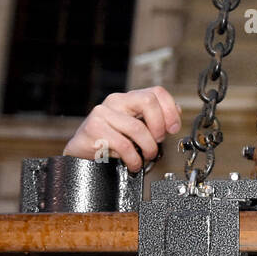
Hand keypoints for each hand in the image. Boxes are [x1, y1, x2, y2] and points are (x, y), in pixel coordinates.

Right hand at [63, 87, 181, 171]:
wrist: (81, 152)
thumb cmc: (110, 140)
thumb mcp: (136, 127)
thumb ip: (154, 119)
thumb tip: (175, 113)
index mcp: (128, 98)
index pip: (156, 92)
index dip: (170, 110)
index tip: (173, 128)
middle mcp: (115, 101)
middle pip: (148, 101)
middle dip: (159, 126)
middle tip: (158, 141)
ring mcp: (102, 114)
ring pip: (137, 127)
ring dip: (148, 147)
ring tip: (147, 156)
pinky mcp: (94, 129)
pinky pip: (123, 145)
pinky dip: (134, 159)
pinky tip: (134, 163)